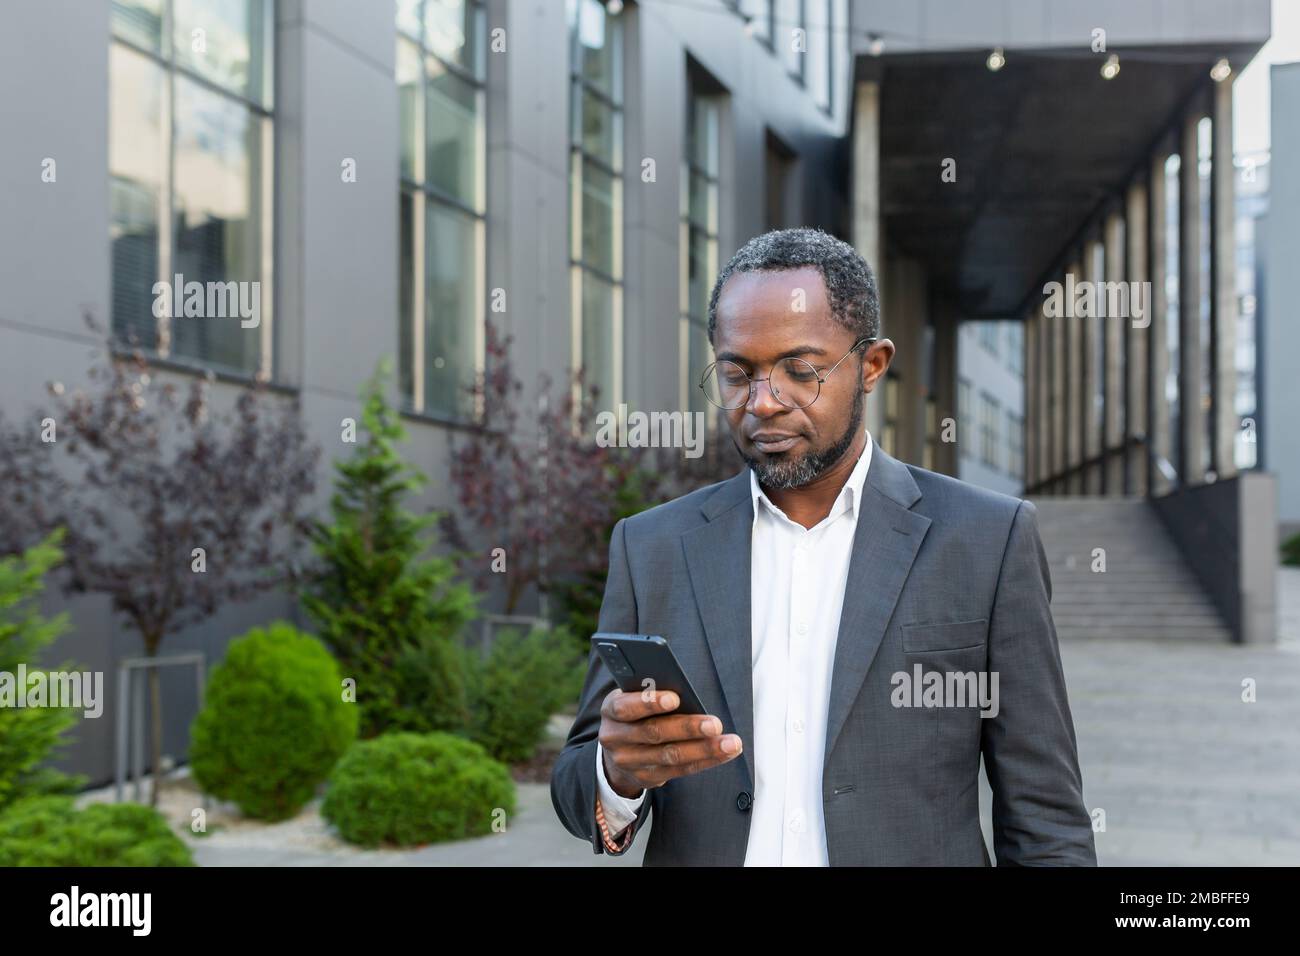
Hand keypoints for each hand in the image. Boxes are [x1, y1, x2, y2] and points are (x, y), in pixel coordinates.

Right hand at [598, 687, 743, 797]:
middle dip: (688, 728)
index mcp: (610, 711)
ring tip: (730, 742)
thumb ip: (649, 694)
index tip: (675, 698)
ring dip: (705, 749)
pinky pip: (680, 770)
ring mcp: (629, 762)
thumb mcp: (632, 699)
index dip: (649, 702)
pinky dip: (706, 761)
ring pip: (671, 755)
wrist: (617, 752)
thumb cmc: (635, 713)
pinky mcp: (646, 778)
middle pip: (654, 733)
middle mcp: (615, 738)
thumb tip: (684, 693)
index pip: (625, 706)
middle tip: (715, 724)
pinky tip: (724, 752)